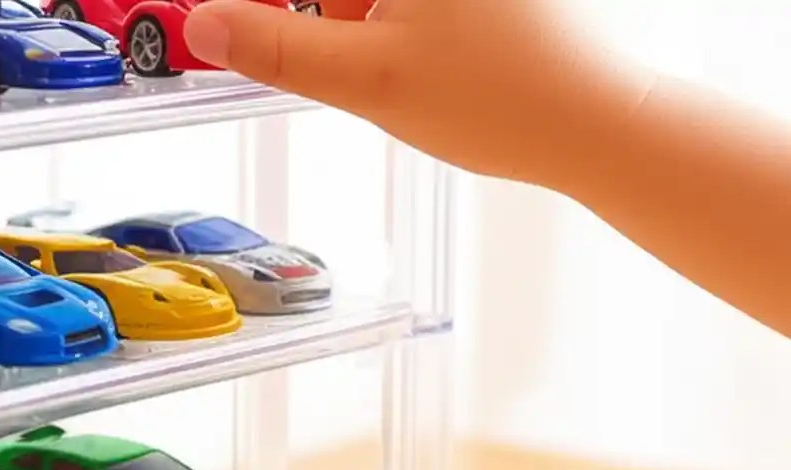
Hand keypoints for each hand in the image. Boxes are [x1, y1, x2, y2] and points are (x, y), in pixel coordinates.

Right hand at [183, 0, 658, 187]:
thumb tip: (206, 24)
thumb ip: (276, 48)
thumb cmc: (506, 99)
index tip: (234, 18)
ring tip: (401, 63)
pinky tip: (419, 54)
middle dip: (329, 17)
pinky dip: (391, 16)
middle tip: (347, 50)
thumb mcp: (368, 80)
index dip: (266, 7)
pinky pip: (409, 3)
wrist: (600, 122)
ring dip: (356, 15)